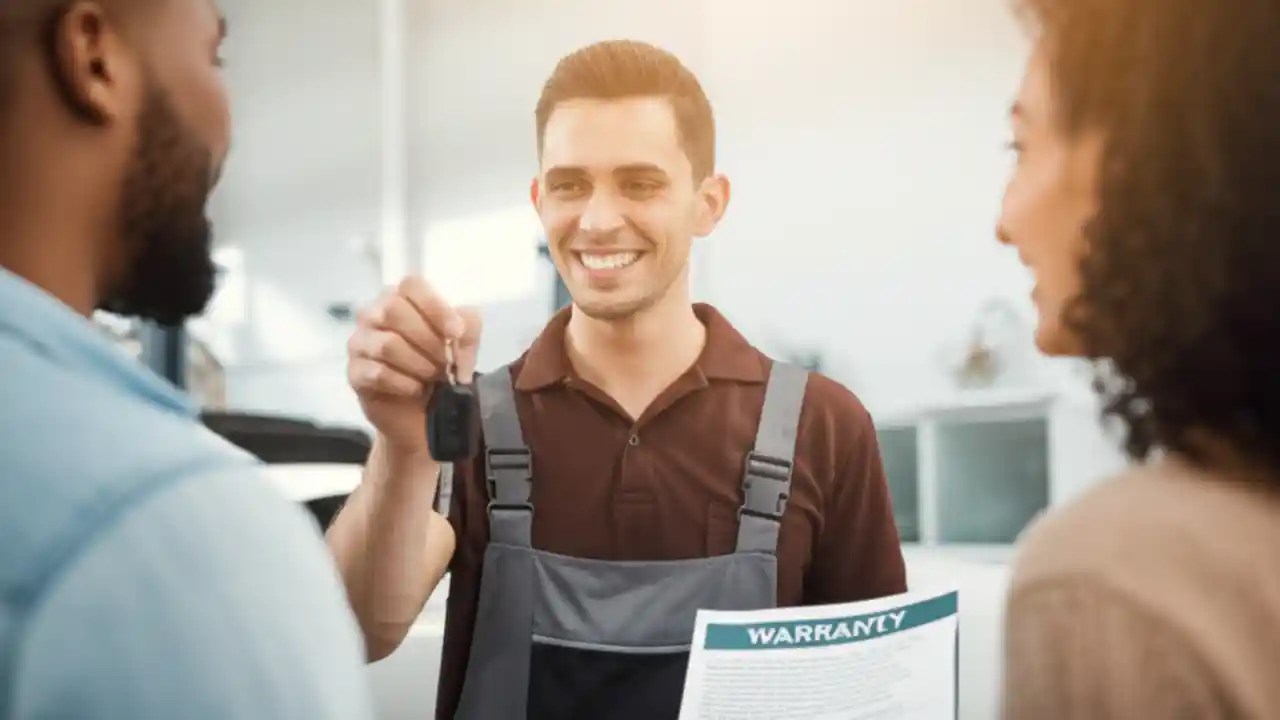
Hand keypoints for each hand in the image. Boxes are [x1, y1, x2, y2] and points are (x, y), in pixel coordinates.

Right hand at [346, 276, 481, 458]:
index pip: (412, 285)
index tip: (456, 332)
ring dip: (419, 364)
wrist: (419, 410)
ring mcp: (360, 342)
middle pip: (394, 311)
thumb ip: (468, 328)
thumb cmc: (438, 365)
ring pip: (386, 344)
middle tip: (446, 363)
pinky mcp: (354, 372)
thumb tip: (458, 332)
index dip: (436, 307)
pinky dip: (405, 383)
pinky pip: (377, 373)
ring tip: (433, 377)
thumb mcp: (463, 343)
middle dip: (428, 341)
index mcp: (401, 297)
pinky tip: (417, 389)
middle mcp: (373, 313)